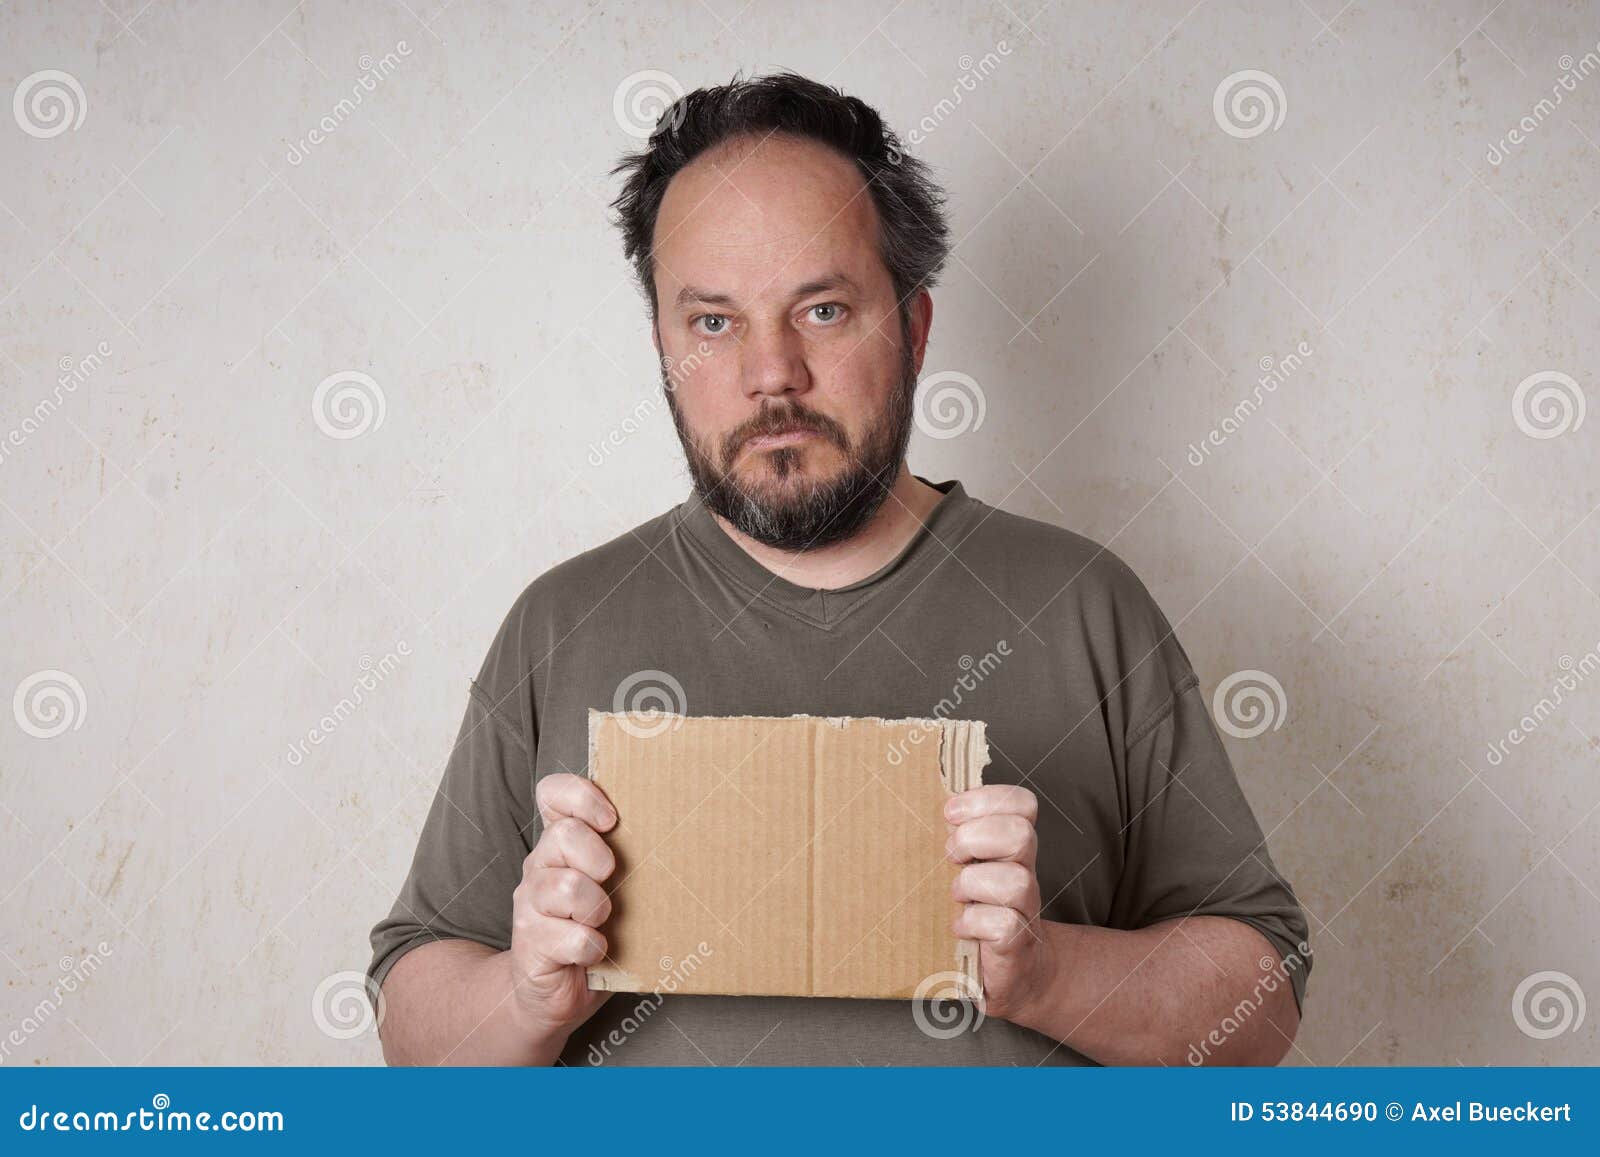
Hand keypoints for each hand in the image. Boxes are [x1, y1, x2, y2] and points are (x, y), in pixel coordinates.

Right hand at [509, 772, 617, 1033]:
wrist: (553, 993)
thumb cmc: (593, 930)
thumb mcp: (611, 886)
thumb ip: (627, 858)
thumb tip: (688, 837)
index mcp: (560, 844)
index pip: (553, 793)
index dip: (580, 795)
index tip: (611, 819)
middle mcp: (539, 867)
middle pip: (563, 835)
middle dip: (597, 855)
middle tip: (611, 877)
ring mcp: (530, 905)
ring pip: (565, 886)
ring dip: (596, 906)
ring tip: (603, 920)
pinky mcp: (531, 944)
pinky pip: (570, 938)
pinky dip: (593, 947)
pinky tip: (598, 952)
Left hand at [945, 783, 1051, 1022]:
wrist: (1015, 971)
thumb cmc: (980, 910)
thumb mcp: (970, 866)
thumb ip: (959, 836)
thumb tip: (924, 802)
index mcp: (1012, 847)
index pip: (1023, 804)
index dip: (989, 800)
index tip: (951, 814)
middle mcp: (1025, 871)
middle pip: (1021, 835)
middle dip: (976, 839)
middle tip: (953, 855)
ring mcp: (1026, 907)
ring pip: (1015, 881)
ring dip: (974, 884)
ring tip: (956, 895)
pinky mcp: (1017, 942)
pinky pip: (1003, 923)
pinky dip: (974, 923)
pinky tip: (961, 928)